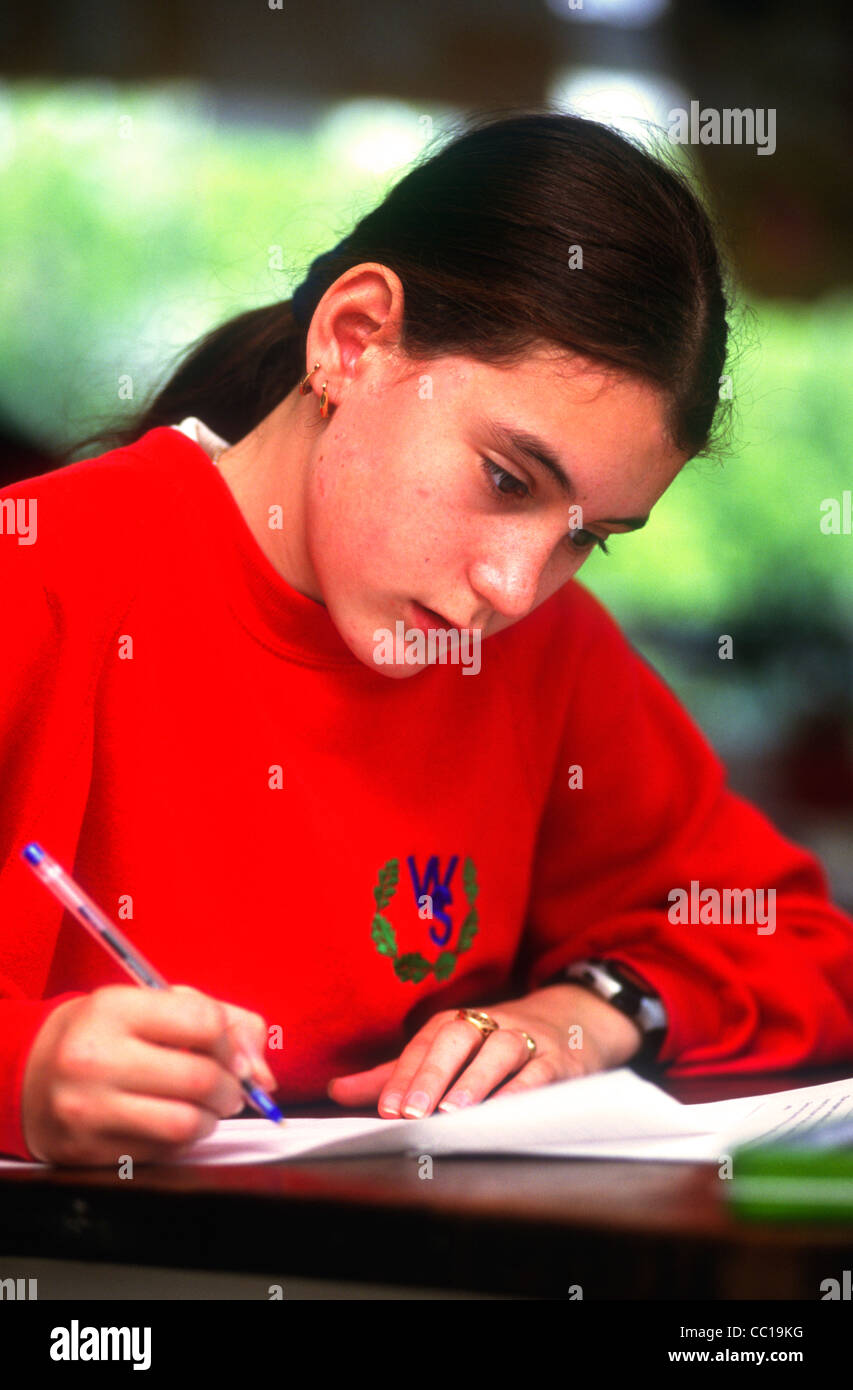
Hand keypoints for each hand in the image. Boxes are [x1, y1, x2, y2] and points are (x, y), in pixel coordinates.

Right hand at [21, 984, 275, 1165]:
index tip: (230, 1052)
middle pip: (200, 1079)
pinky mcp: (89, 1151)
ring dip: (210, 1120)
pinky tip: (170, 1124)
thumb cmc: (106, 1033)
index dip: (230, 1041)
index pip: (203, 1022)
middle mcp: (96, 1058)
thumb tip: (264, 1075)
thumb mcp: (154, 1005)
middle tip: (229, 1089)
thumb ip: (223, 1022)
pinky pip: (162, 1154)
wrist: (33, 1072)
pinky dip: (182, 1142)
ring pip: (185, 1125)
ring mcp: (89, 1109)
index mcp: (114, 1009)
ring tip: (205, 1109)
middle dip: (231, 1089)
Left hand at [327, 983, 642, 1118]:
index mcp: (457, 1022)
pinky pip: (541, 1072)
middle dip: (433, 1073)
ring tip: (453, 1112)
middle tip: (413, 1112)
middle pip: (458, 1037)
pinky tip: (506, 1112)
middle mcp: (489, 1024)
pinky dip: (523, 1091)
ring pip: (500, 1051)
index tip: (387, 1108)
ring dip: (476, 1079)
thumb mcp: (446, 1054)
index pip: (425, 1043)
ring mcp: (526, 1039)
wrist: (571, 1023)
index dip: (405, 1074)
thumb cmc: (494, 1045)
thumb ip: (395, 1075)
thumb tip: (337, 1090)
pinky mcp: (559, 1060)